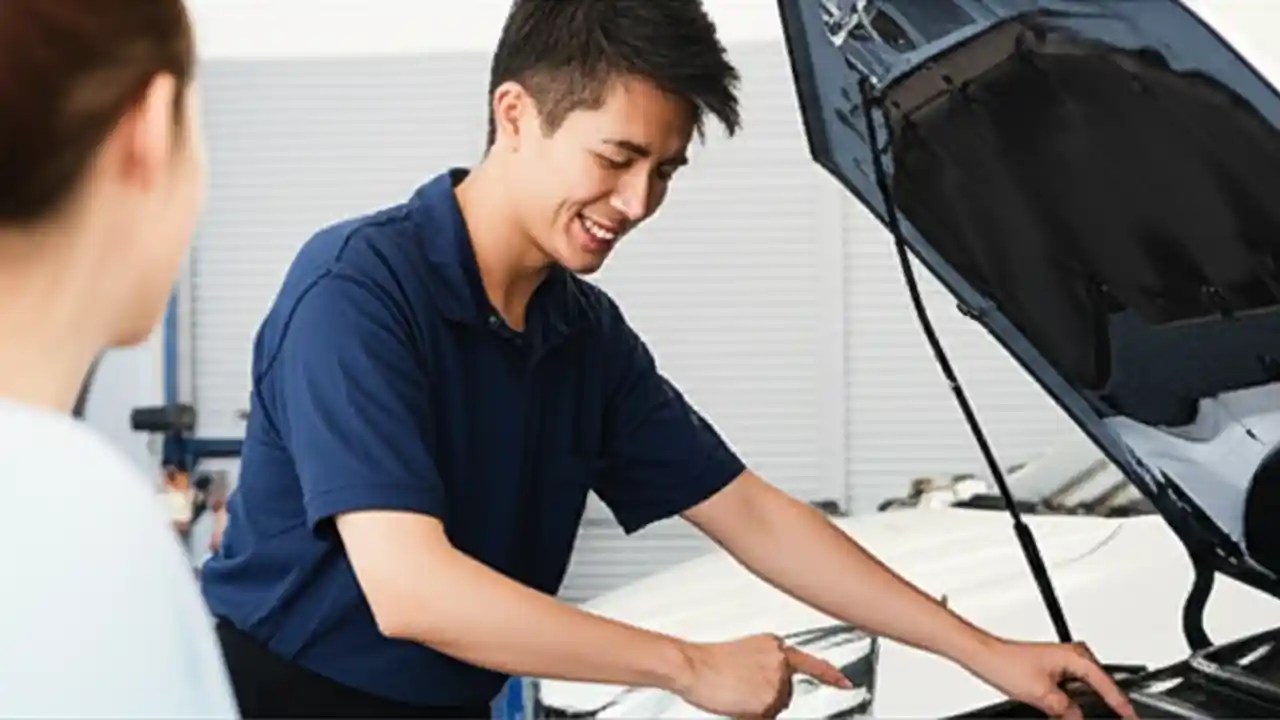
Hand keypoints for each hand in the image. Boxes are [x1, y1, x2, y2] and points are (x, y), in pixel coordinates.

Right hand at [673, 633, 852, 717]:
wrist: (692, 666)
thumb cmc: (707, 660)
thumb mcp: (743, 653)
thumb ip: (764, 663)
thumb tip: (768, 683)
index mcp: (774, 646)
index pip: (810, 662)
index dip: (830, 675)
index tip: (845, 683)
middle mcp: (781, 662)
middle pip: (784, 692)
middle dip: (766, 696)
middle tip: (738, 689)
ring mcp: (777, 682)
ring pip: (774, 707)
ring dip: (756, 706)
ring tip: (733, 691)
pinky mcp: (770, 701)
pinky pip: (764, 718)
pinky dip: (750, 715)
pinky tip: (735, 701)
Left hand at [965, 638, 1136, 718]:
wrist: (984, 656)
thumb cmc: (1005, 663)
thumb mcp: (1043, 695)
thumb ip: (1068, 710)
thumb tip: (1078, 718)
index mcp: (1077, 656)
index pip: (1108, 686)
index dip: (1121, 706)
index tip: (1132, 717)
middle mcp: (1074, 655)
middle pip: (1098, 688)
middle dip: (1102, 706)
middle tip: (1114, 718)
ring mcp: (1064, 662)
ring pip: (1083, 691)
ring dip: (1082, 706)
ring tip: (1074, 716)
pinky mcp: (1054, 669)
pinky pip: (1071, 690)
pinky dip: (1071, 702)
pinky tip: (1065, 712)